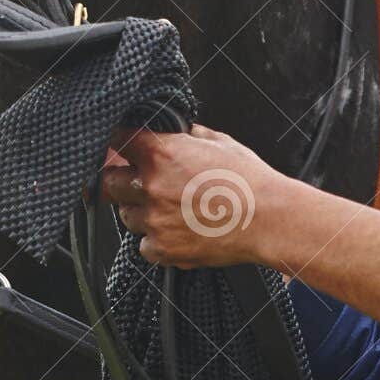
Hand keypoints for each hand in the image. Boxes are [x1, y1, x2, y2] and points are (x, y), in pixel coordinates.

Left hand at [99, 124, 284, 267]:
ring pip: (126, 215)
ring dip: (139, 211)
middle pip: (110, 182)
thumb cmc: (247, 179)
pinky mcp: (163, 249)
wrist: (268, 219)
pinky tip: (176, 231)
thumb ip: (186, 134)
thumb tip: (173, 130)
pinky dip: (155, 240)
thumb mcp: (217, 140)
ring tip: (168, 209)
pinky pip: (143, 245)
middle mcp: (151, 185)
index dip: (119, 144)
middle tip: (140, 182)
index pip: (118, 141)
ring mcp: (154, 220)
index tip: (121, 150)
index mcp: (161, 152)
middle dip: (122, 179)